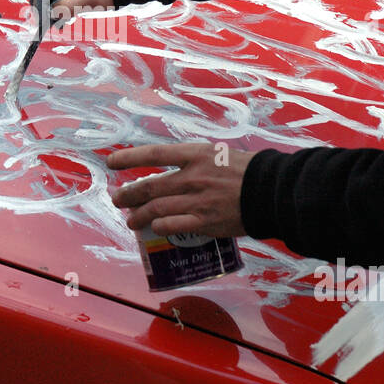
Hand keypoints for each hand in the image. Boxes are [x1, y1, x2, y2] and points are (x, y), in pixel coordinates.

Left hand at [108, 142, 253, 237]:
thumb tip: (177, 170)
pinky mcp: (205, 222)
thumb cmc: (249, 170)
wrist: (272, 191)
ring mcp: (197, 201)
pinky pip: (173, 226)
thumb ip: (196, 162)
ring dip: (138, 216)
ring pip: (156, 209)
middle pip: (149, 186)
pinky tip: (154, 229)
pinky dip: (159, 227)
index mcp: (196, 155)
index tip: (111, 161)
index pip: (154, 154)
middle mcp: (192, 177)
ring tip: (130, 220)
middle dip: (128, 194)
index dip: (129, 157)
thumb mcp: (219, 154)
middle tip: (117, 199)